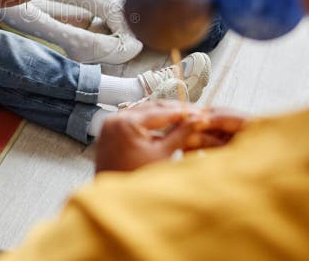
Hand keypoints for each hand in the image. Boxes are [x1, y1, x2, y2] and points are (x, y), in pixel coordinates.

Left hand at [95, 101, 245, 172]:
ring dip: (161, 116)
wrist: (114, 199)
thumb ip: (180, 134)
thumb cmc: (136, 179)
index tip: (199, 113)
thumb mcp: (162, 155)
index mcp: (126, 123)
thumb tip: (197, 119)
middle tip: (193, 114)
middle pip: (150, 108)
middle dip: (173, 111)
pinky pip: (133, 121)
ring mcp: (110, 124)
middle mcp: (115, 119)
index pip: (160, 111)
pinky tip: (164, 128)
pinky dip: (148, 123)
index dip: (182, 112)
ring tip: (182, 120)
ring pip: (142, 113)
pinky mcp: (109, 131)